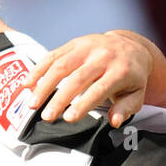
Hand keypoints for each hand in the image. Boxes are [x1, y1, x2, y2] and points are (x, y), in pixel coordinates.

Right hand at [26, 32, 152, 125]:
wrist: (131, 47)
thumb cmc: (133, 77)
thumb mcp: (137, 94)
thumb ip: (126, 108)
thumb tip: (114, 122)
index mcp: (120, 71)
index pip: (99, 89)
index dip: (82, 104)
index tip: (68, 119)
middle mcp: (102, 56)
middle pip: (77, 78)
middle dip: (59, 98)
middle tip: (47, 117)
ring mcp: (87, 47)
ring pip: (61, 65)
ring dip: (44, 85)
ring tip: (33, 104)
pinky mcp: (75, 43)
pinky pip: (54, 54)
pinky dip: (39, 69)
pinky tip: (28, 83)